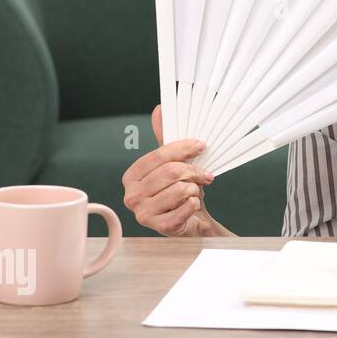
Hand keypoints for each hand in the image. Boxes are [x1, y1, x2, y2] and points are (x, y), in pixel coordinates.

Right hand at [121, 105, 229, 237]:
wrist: (191, 220)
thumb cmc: (180, 191)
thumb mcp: (173, 164)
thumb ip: (165, 139)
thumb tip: (159, 110)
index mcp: (131, 176)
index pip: (159, 155)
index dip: (183, 149)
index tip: (201, 146)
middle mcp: (132, 195)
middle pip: (171, 172)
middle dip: (193, 171)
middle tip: (205, 175)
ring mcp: (143, 213)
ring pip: (180, 189)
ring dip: (195, 189)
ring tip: (194, 191)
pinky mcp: (159, 227)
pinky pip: (186, 207)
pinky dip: (195, 203)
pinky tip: (192, 205)